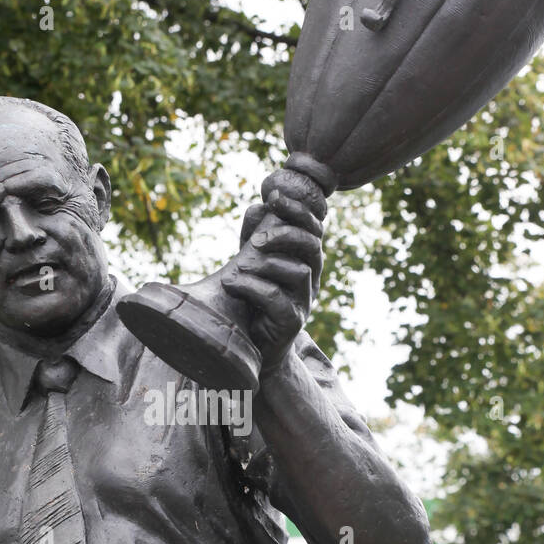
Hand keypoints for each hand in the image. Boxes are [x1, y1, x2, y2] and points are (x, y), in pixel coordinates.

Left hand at [220, 167, 326, 372]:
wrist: (256, 348)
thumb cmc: (254, 302)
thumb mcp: (253, 264)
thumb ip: (255, 237)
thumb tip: (256, 206)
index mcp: (305, 260)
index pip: (312, 228)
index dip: (297, 209)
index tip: (273, 194)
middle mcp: (310, 279)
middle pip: (312, 245)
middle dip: (284, 234)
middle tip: (257, 239)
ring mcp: (303, 302)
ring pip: (297, 272)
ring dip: (265, 263)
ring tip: (237, 266)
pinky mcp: (291, 323)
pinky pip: (277, 299)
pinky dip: (252, 287)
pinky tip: (231, 283)